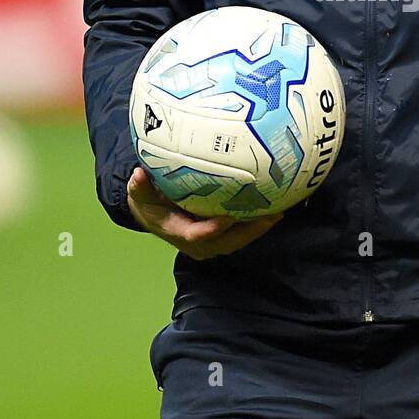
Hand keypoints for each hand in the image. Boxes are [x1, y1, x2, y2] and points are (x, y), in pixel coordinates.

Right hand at [126, 166, 284, 259]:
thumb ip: (140, 187)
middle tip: (271, 214)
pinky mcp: (223, 235)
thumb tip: (138, 174)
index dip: (214, 229)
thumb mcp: (140, 195)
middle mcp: (200, 243)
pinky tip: (275, 204)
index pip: (199, 236)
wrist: (154, 215)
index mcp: (180, 234)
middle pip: (229, 241)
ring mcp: (213, 241)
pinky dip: (257, 221)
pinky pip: (242, 231)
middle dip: (250, 230)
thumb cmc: (150, 203)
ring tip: (280, 210)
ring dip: (260, 227)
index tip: (228, 216)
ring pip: (240, 239)